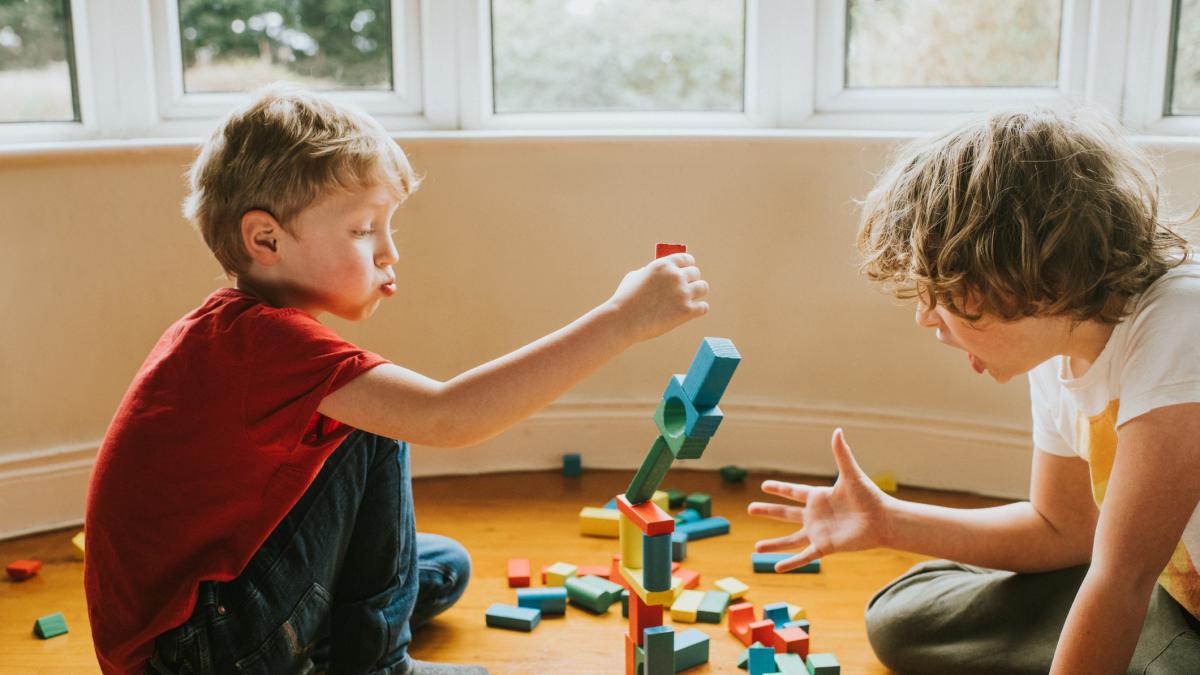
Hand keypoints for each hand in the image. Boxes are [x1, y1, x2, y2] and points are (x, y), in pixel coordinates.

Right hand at [605, 253, 708, 342]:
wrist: (623, 321)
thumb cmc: (625, 300)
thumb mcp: (635, 277)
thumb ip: (652, 272)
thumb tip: (664, 273)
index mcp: (663, 265)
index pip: (687, 259)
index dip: (688, 266)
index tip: (687, 272)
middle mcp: (675, 276)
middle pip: (696, 273)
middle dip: (691, 280)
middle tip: (684, 289)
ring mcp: (682, 293)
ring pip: (703, 287)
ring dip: (697, 293)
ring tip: (688, 300)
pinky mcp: (686, 311)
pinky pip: (704, 307)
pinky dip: (698, 309)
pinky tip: (691, 312)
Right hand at [747, 429, 892, 571]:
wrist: (884, 521)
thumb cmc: (870, 497)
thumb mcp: (851, 475)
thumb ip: (841, 454)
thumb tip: (837, 431)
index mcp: (818, 497)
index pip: (793, 492)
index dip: (779, 488)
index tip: (764, 486)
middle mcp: (815, 515)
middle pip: (785, 513)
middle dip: (768, 511)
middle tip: (750, 509)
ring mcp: (818, 532)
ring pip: (790, 539)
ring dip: (773, 544)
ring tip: (755, 548)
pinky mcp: (824, 546)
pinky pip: (804, 556)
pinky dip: (791, 563)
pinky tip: (777, 568)